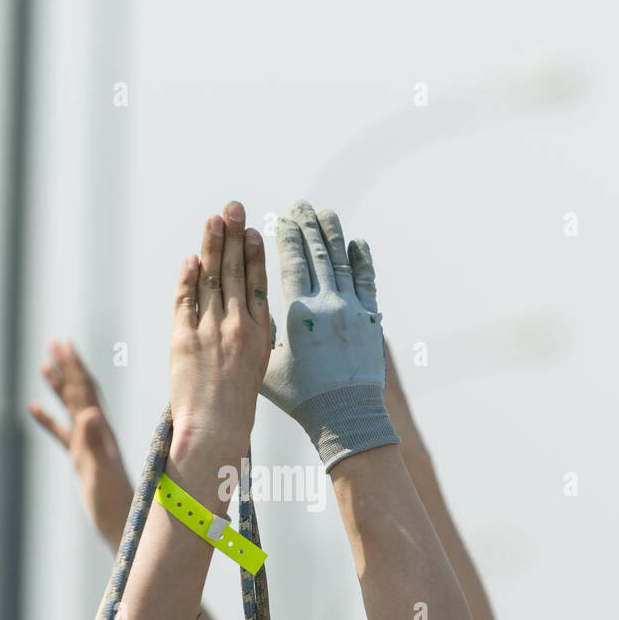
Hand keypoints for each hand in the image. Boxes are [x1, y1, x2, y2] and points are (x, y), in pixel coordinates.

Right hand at [30, 341, 130, 547]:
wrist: (122, 524)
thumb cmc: (114, 502)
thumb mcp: (100, 471)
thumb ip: (94, 443)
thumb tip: (89, 413)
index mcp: (100, 432)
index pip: (86, 392)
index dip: (75, 367)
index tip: (64, 344)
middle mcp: (95, 433)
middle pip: (79, 392)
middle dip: (67, 367)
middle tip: (54, 342)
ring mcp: (87, 445)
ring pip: (70, 408)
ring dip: (58, 386)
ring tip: (44, 365)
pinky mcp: (80, 459)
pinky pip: (61, 432)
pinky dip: (48, 418)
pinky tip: (34, 408)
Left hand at [169, 202, 270, 460]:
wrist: (215, 428)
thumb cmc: (235, 406)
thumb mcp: (256, 367)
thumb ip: (250, 335)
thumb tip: (243, 308)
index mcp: (259, 334)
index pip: (256, 284)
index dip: (253, 255)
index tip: (252, 231)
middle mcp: (237, 327)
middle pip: (234, 273)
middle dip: (233, 237)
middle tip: (233, 207)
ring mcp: (211, 331)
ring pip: (211, 279)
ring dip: (212, 246)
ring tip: (214, 219)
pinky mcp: (185, 339)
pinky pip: (185, 300)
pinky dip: (188, 277)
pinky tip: (192, 258)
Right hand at [261, 200, 399, 470]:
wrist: (345, 416)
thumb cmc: (301, 396)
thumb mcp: (269, 365)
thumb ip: (262, 333)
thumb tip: (248, 307)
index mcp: (298, 314)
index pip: (292, 263)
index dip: (288, 237)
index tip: (284, 218)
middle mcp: (327, 305)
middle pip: (316, 254)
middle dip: (308, 225)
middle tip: (301, 204)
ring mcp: (352, 310)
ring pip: (341, 262)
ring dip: (333, 234)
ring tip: (326, 213)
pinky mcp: (370, 320)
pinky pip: (366, 281)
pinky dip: (361, 260)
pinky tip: (356, 243)